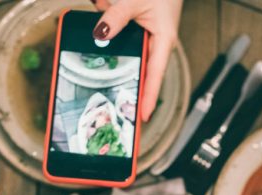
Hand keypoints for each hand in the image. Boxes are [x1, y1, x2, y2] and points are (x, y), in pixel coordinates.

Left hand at [92, 0, 182, 121]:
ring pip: (129, 62)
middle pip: (141, 75)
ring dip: (116, 69)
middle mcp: (156, 47)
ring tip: (105, 88)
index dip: (149, 97)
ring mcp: (146, 43)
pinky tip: (98, 52)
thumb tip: (100, 33)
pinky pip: (122, 49)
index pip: (155, 76)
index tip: (143, 116)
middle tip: (118, 112)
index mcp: (163, 41)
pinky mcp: (137, 37)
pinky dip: (109, 47)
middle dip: (128, 90)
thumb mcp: (136, 1)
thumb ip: (117, 17)